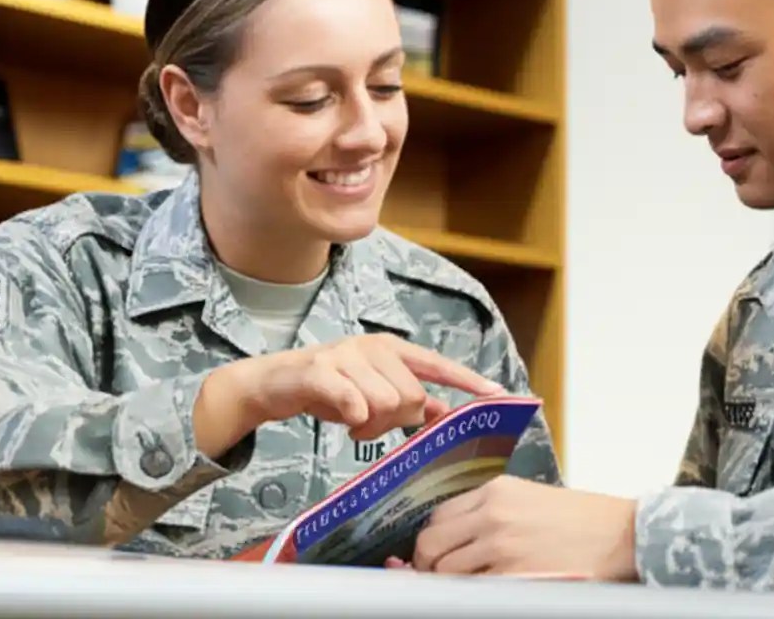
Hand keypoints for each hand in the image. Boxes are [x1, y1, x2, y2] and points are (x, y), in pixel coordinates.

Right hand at [193, 333, 504, 455]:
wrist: (273, 384)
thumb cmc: (329, 390)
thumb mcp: (373, 392)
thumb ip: (408, 401)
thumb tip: (444, 413)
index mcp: (391, 349)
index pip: (437, 365)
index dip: (469, 381)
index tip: (499, 394)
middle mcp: (373, 347)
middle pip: (412, 397)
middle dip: (394, 421)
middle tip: (370, 426)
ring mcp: (346, 355)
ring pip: (385, 405)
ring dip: (370, 427)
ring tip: (353, 424)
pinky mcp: (321, 370)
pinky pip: (354, 404)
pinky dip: (353, 421)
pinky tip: (344, 423)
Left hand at [410, 476, 638, 580]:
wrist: (623, 534)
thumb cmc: (584, 518)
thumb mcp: (531, 497)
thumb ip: (492, 510)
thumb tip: (459, 536)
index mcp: (496, 491)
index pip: (439, 515)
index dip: (432, 538)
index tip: (434, 552)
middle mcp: (492, 515)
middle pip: (432, 542)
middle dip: (427, 562)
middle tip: (435, 574)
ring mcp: (500, 547)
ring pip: (445, 570)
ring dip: (447, 582)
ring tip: (462, 586)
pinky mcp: (513, 577)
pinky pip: (470, 591)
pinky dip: (469, 594)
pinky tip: (483, 593)